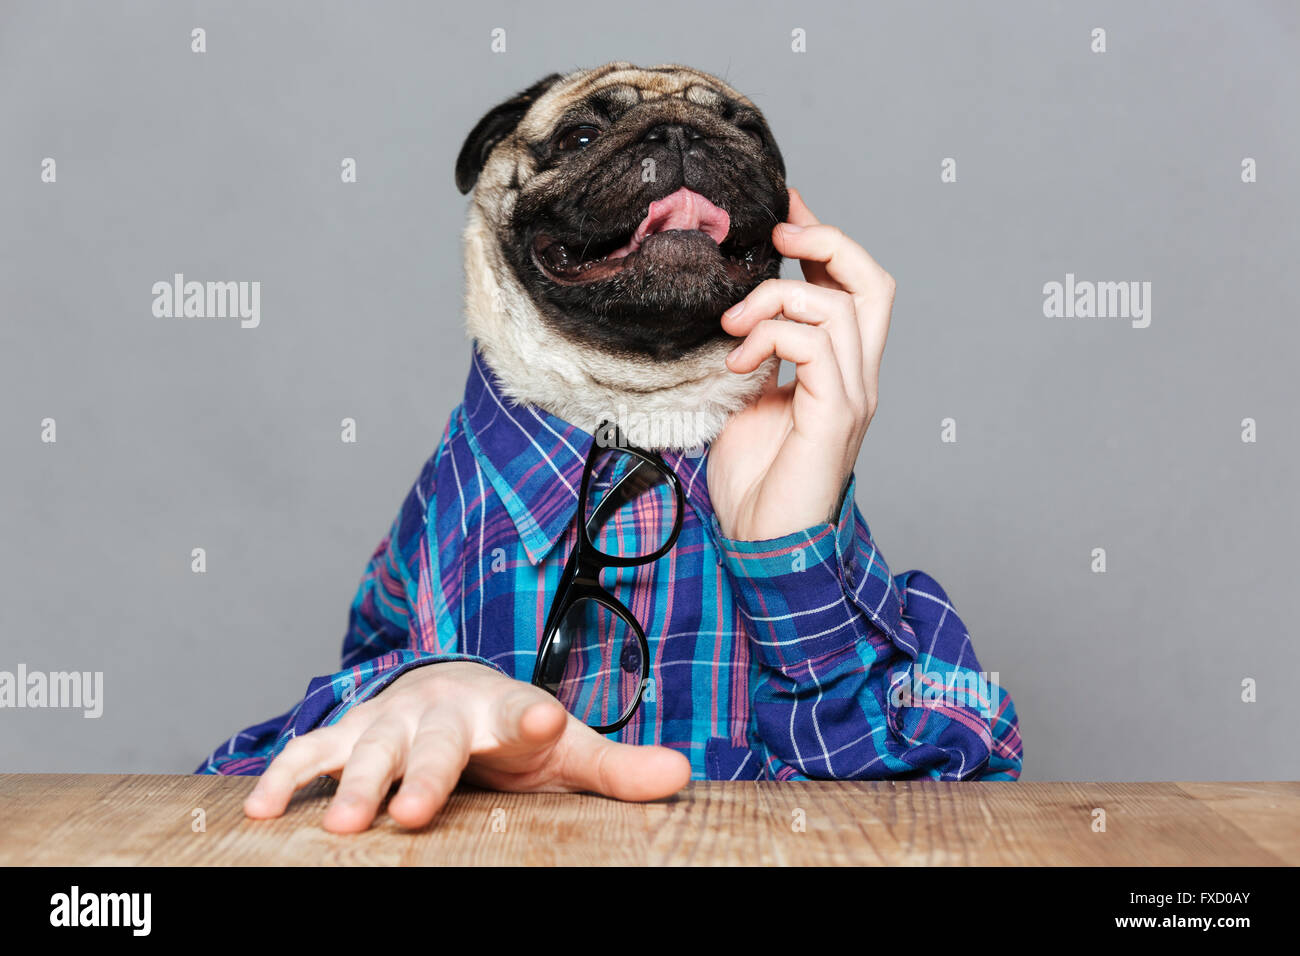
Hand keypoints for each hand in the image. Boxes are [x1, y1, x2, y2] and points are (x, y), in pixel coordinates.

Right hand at [242, 661, 690, 832]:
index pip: (523, 712)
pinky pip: (313, 751)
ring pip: (369, 746)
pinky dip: (287, 777)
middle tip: (410, 814)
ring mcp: (394, 719)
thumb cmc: (516, 733)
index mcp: (505, 711)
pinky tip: (260, 814)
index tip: (542, 719)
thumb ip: (617, 768)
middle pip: (434, 743)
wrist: (457, 689)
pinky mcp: (352, 731)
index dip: (531, 717)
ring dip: (352, 782)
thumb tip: (681, 775)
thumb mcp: (567, 750)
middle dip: (422, 775)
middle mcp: (445, 710)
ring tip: (334, 826)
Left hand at [708, 188, 895, 540]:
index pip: (850, 287)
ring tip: (733, 328)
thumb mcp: (744, 400)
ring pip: (838, 306)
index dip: (823, 237)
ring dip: (776, 298)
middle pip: (875, 282)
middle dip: (827, 240)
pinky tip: (738, 363)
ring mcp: (853, 396)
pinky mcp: (837, 416)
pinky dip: (772, 338)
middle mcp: (858, 377)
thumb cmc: (754, 481)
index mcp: (839, 371)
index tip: (781, 205)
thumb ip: (754, 355)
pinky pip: (816, 346)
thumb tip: (732, 312)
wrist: (763, 543)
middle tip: (775, 236)